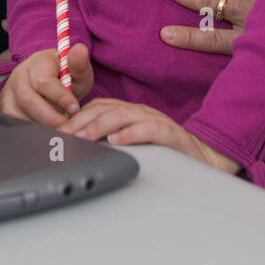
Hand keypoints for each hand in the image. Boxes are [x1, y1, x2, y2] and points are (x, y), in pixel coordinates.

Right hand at [0, 44, 91, 125]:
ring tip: (58, 129)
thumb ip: (80, 64)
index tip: (74, 109)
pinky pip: (13, 121)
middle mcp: (19, 75)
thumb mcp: (78, 71)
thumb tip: (80, 49)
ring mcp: (9, 91)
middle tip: (66, 126)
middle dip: (49, 117)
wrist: (53, 83)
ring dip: (39, 126)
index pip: (43, 81)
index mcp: (37, 62)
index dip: (60, 97)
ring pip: (17, 113)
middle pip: (27, 100)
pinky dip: (29, 130)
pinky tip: (45, 131)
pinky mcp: (5, 106)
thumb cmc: (67, 77)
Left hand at [58, 99, 241, 174]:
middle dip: (80, 122)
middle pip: (105, 109)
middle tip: (63, 137)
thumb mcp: (134, 143)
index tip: (57, 133)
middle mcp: (140, 111)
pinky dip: (131, 133)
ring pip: (122, 115)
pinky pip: (149, 129)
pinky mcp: (170, 133)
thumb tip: (80, 148)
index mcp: (130, 112)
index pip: (96, 107)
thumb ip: (111, 140)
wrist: (206, 157)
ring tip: (82, 138)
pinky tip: (116, 141)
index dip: (75, 118)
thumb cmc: (167, 151)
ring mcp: (155, 119)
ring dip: (99, 127)